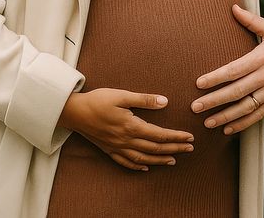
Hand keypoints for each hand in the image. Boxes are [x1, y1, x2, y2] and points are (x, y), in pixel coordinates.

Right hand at [58, 88, 194, 170]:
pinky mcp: (109, 150)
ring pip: (143, 159)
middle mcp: (126, 140)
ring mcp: (117, 147)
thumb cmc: (98, 100)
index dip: (176, 137)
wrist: (73, 112)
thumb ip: (144, 99)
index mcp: (131, 126)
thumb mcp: (121, 95)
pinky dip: (138, 167)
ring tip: (173, 160)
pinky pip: (126, 163)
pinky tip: (146, 168)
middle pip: (155, 148)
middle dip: (174, 149)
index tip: (189, 137)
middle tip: (190, 149)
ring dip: (159, 160)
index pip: (159, 135)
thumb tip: (165, 101)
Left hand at [191, 4, 263, 134]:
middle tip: (195, 106)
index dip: (216, 77)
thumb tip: (234, 8)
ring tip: (208, 122)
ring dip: (226, 116)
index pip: (234, 70)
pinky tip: (228, 129)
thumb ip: (252, 21)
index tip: (199, 83)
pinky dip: (243, 124)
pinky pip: (258, 115)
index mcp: (261, 58)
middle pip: (236, 91)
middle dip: (214, 100)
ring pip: (245, 107)